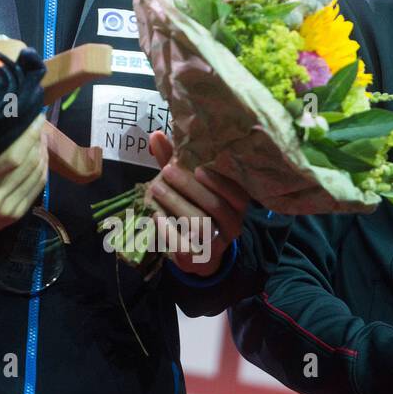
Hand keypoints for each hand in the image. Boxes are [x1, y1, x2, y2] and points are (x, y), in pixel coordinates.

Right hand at [0, 114, 48, 240]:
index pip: (12, 155)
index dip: (28, 134)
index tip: (33, 113)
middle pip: (27, 163)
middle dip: (37, 138)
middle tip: (38, 120)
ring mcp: (2, 211)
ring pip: (35, 176)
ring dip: (42, 152)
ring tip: (40, 135)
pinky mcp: (9, 218)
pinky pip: (35, 191)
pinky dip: (41, 171)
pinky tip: (39, 157)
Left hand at [146, 131, 247, 275]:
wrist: (198, 252)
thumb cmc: (195, 208)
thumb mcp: (189, 185)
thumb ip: (176, 162)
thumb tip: (157, 134)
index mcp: (238, 204)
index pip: (236, 193)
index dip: (218, 181)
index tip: (197, 167)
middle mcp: (234, 224)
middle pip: (215, 205)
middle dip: (189, 186)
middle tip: (167, 171)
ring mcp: (218, 244)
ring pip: (199, 223)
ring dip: (175, 203)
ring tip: (154, 188)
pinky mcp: (199, 259)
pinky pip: (184, 245)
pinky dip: (168, 229)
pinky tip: (154, 215)